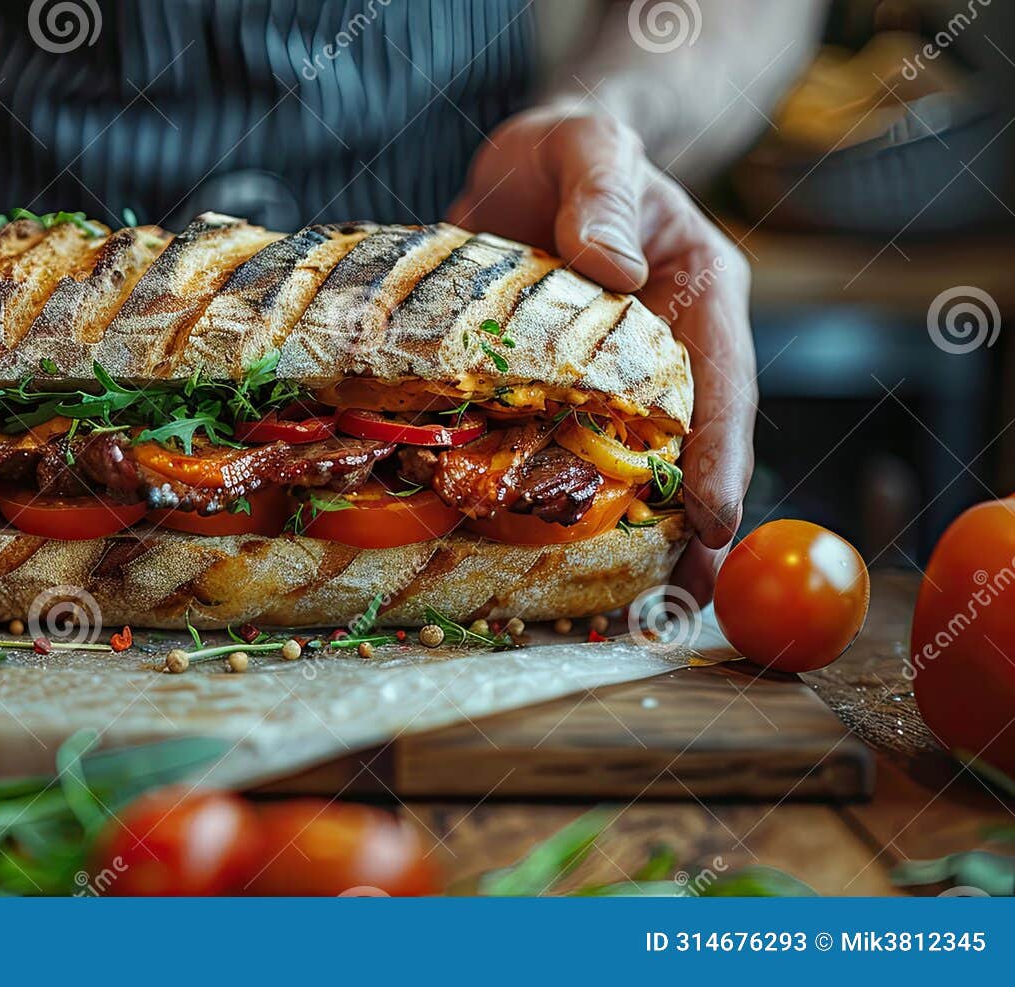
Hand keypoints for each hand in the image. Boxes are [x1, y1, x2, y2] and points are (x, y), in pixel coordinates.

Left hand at [447, 105, 755, 603]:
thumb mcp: (592, 148)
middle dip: (687, 523)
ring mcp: (605, 378)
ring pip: (626, 464)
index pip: (721, 385)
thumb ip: (603, 195)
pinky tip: (532, 551)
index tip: (713, 518)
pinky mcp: (548, 392)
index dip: (720, 455)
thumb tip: (613, 270)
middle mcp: (659, 349)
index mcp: (696, 296)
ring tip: (619, 606)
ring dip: (626, 532)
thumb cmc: (573, 147)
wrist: (527, 160)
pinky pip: (556, 453)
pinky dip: (553, 502)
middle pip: (685, 447)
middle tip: (680, 597)